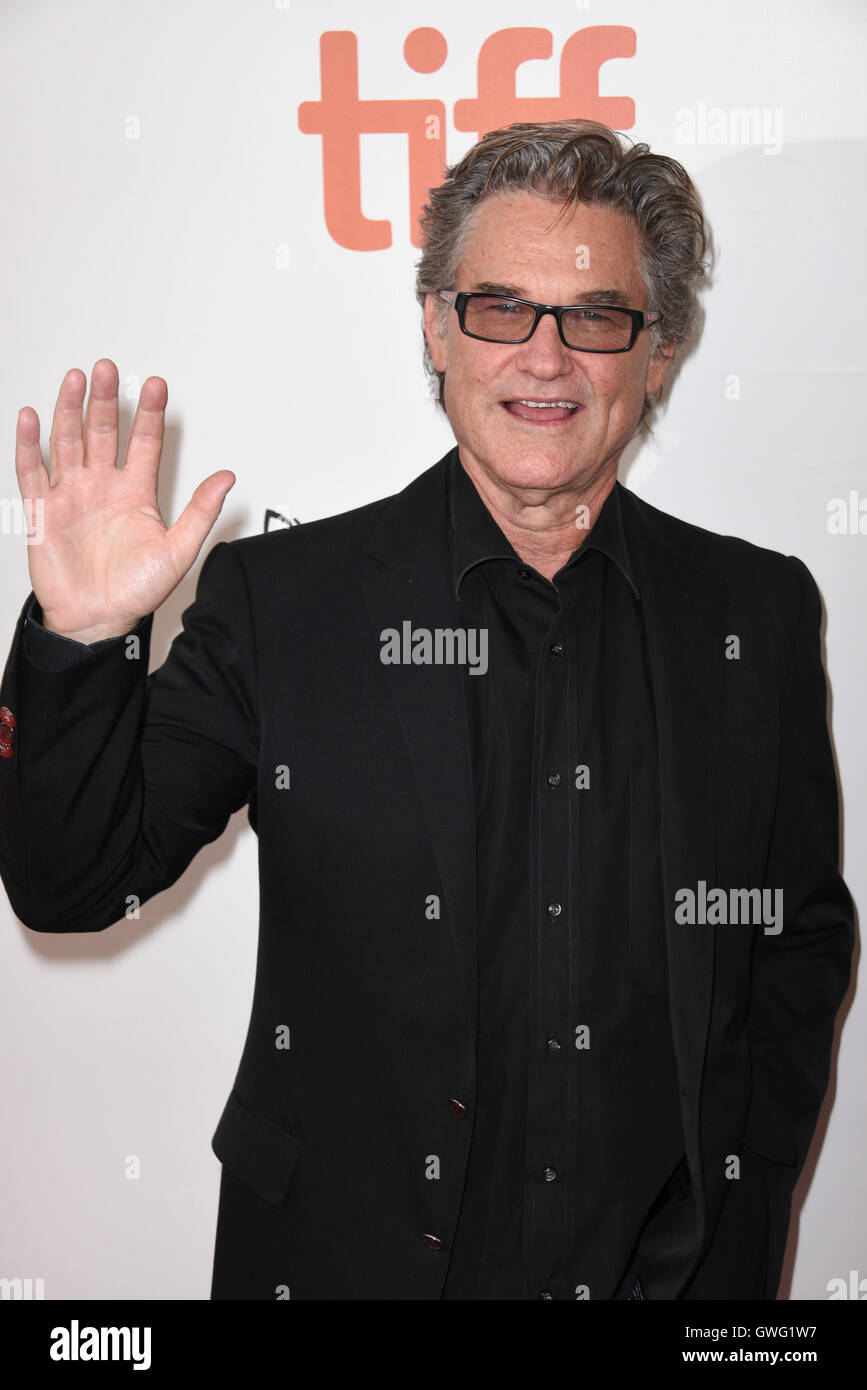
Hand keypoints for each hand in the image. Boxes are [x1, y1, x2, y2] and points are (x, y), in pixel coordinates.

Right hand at [15, 359, 234, 642]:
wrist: (98, 620)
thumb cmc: (135, 591)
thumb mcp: (178, 550)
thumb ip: (200, 511)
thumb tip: (227, 479)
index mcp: (135, 492)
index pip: (143, 442)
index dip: (148, 414)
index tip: (156, 386)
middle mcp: (102, 487)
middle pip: (101, 432)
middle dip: (105, 400)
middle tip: (109, 369)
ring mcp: (72, 495)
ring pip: (68, 441)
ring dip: (70, 410)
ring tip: (76, 380)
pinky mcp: (43, 510)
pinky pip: (32, 471)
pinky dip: (29, 445)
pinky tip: (31, 418)